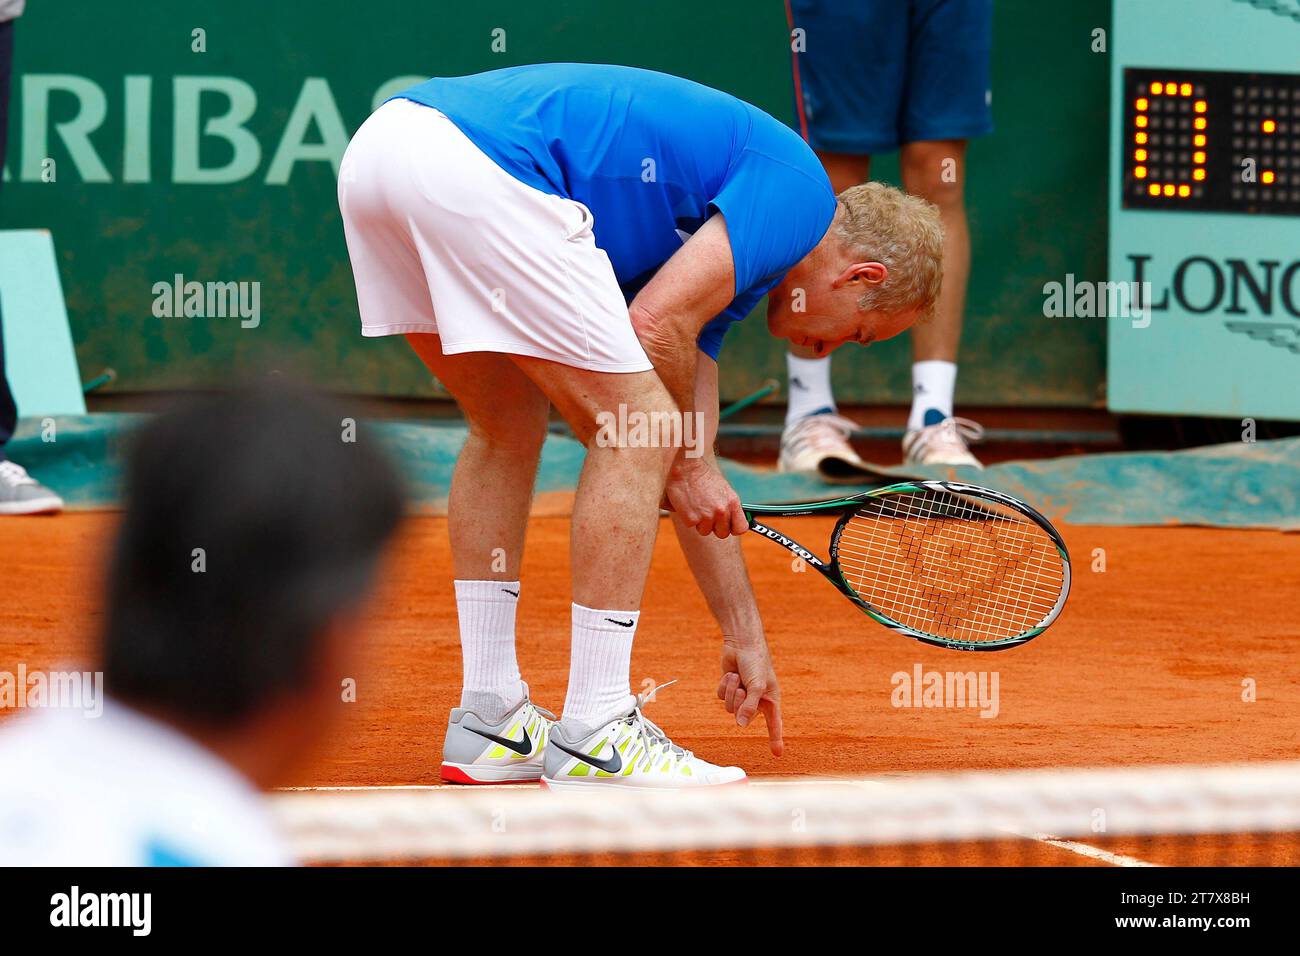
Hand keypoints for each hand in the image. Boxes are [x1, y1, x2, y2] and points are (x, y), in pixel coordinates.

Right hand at [665, 458, 747, 538]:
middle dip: (715, 526)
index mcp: (732, 502)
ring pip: (705, 531)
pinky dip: (688, 518)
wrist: (686, 467)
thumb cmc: (703, 476)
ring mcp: (707, 516)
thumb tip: (730, 520)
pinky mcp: (692, 519)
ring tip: (696, 506)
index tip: (729, 526)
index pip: (741, 527)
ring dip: (700, 522)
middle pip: (722, 533)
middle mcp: (722, 511)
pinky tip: (687, 505)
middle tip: (707, 514)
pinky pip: (692, 526)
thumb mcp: (723, 489)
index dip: (734, 528)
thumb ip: (728, 505)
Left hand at [718, 635, 783, 755]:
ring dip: (730, 691)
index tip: (777, 754)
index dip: (775, 739)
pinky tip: (730, 674)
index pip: (774, 724)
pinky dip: (724, 686)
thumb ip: (750, 706)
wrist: (741, 643)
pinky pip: (721, 696)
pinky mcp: (729, 688)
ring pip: (728, 707)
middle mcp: (756, 701)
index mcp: (769, 700)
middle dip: (738, 700)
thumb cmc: (756, 662)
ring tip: (737, 677)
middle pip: (741, 716)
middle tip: (743, 686)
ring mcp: (741, 695)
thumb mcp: (757, 685)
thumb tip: (741, 725)